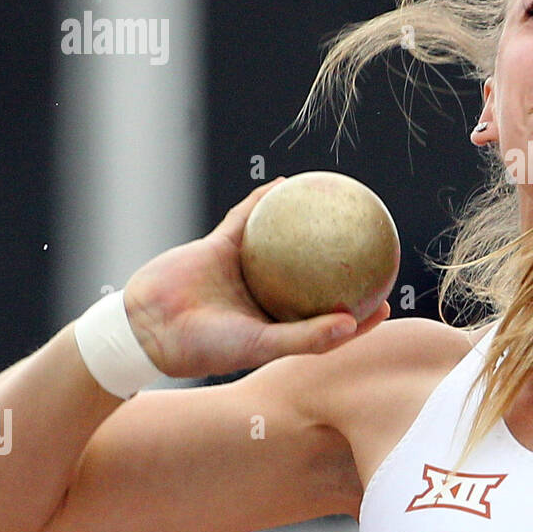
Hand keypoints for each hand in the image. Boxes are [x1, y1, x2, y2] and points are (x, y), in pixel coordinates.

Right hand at [121, 178, 390, 376]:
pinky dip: (264, 201)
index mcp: (277, 327)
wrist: (147, 327)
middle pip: (312, 280)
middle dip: (340, 266)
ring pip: (284, 246)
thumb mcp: (260, 346)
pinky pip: (249, 218)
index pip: (327, 323)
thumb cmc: (206, 347)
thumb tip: (352, 323)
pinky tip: (286, 184)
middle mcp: (265, 300)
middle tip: (372, 249)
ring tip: (335, 206)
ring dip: (308, 227)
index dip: (358, 315)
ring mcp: (244, 272)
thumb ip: (305, 337)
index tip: (385, 302)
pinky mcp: (222, 247)